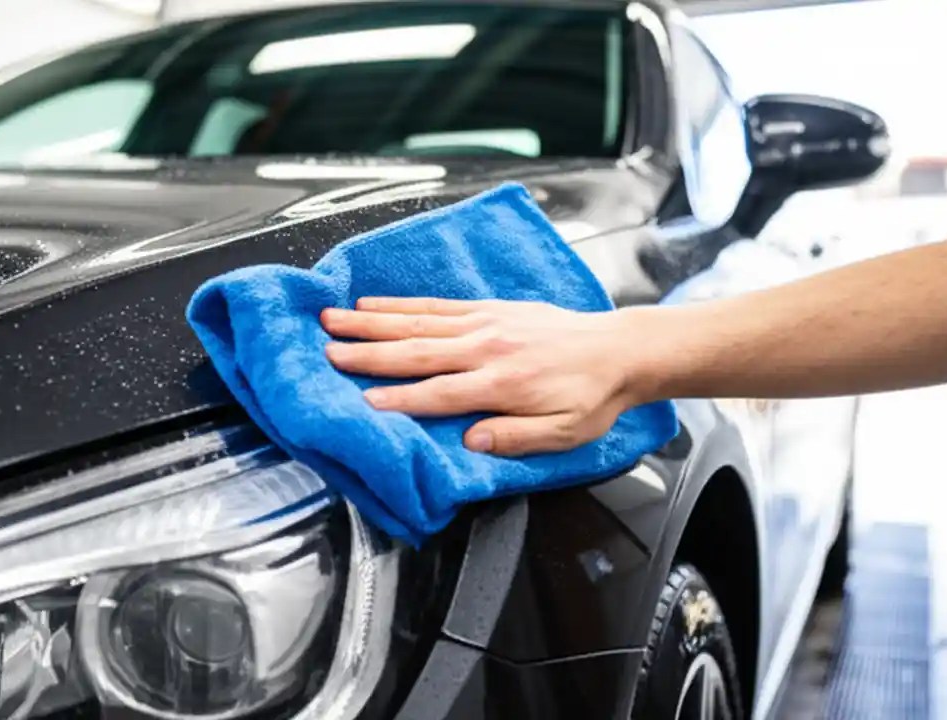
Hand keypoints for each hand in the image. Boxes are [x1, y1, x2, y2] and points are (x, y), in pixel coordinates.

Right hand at [321, 297, 654, 456]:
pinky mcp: (488, 309)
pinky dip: (402, 304)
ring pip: (418, 323)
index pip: (439, 394)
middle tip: (328, 352)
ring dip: (373, 322)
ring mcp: (485, 324)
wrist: (618, 350)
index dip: (400, 398)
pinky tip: (374, 303)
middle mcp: (486, 349)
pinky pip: (437, 306)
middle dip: (369, 353)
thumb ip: (516, 437)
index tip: (363, 400)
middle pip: (417, 352)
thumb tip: (471, 442)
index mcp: (501, 384)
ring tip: (334, 319)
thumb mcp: (564, 432)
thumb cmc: (591, 397)